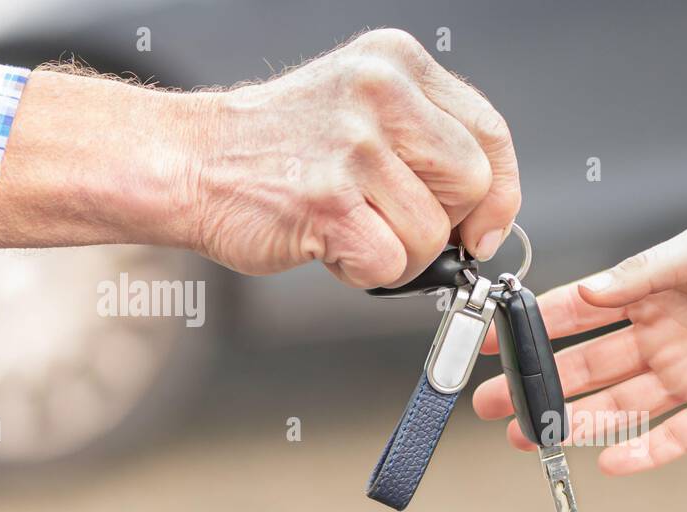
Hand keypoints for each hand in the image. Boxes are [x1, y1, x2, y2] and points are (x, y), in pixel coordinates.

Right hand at [194, 30, 520, 285]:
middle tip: (391, 219)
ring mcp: (353, 145)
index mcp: (396, 64)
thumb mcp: (362, 111)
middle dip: (442, 222)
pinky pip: (392, 263)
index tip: (484, 226)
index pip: (490, 134)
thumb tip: (489, 212)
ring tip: (349, 225)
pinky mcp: (329, 199)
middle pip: (472, 185)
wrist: (187, 161)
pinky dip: (364, 272)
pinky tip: (329, 242)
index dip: (499, 193)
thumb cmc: (278, 149)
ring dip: (398, 252)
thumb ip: (428, 142)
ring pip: (433, 234)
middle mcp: (379, 93)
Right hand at [473, 212, 686, 473]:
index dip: (533, 328)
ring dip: (576, 423)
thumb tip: (590, 290)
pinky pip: (676, 436)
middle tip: (498, 403)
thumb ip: (641, 273)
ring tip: (534, 437)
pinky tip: (609, 461)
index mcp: (648, 295)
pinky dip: (644, 452)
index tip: (492, 339)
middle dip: (539, 386)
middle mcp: (660, 339)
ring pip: (619, 408)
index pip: (578, 315)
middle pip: (587, 370)